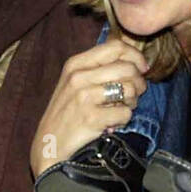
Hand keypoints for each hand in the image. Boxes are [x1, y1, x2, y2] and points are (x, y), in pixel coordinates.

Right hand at [31, 40, 148, 177]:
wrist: (48, 144)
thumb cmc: (66, 113)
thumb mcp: (74, 83)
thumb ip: (99, 68)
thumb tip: (137, 62)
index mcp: (75, 64)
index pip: (116, 47)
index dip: (136, 56)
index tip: (142, 69)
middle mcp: (78, 77)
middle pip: (128, 68)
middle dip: (139, 83)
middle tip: (133, 95)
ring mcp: (84, 97)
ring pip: (130, 89)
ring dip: (132, 102)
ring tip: (121, 108)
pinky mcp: (92, 118)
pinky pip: (125, 113)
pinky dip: (123, 120)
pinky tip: (112, 124)